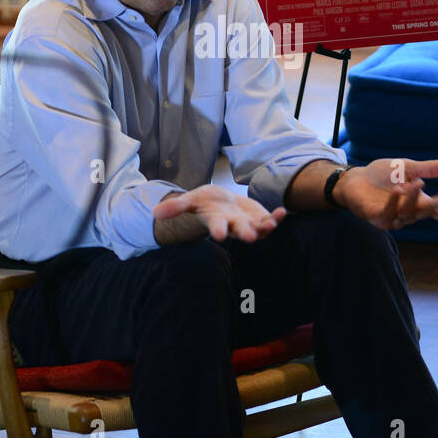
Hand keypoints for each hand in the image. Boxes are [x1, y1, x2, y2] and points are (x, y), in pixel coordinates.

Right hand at [153, 184, 285, 241]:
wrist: (219, 203)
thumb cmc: (204, 202)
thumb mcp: (190, 201)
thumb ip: (177, 207)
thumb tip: (155, 213)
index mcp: (217, 222)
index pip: (217, 227)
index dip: (218, 230)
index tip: (219, 234)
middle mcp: (234, 226)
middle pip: (240, 230)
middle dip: (246, 233)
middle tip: (250, 237)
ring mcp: (248, 224)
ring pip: (259, 228)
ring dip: (267, 226)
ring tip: (273, 220)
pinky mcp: (259, 218)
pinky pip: (269, 221)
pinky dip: (276, 218)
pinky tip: (282, 211)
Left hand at [334, 158, 437, 230]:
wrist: (356, 178)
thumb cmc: (383, 175)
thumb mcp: (407, 168)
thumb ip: (427, 169)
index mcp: (418, 202)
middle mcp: (407, 213)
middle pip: (425, 214)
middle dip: (436, 207)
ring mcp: (392, 217)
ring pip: (407, 214)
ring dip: (413, 200)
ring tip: (418, 183)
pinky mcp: (376, 217)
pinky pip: (387, 214)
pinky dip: (393, 203)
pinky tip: (398, 191)